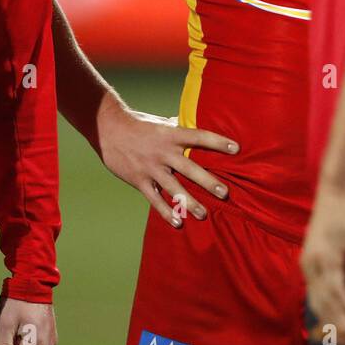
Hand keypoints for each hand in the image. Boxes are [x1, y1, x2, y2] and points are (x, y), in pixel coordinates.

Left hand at [0, 296, 56, 344]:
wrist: (33, 283)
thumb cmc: (17, 303)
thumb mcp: (6, 326)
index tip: (10, 331)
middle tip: (15, 327)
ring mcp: (52, 341)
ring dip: (21, 342)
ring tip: (21, 323)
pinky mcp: (52, 335)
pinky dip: (29, 337)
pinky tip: (27, 322)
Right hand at [96, 101, 235, 224]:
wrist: (107, 128)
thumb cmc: (137, 123)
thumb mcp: (160, 121)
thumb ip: (178, 128)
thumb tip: (194, 125)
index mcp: (171, 134)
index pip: (199, 136)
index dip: (218, 142)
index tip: (236, 149)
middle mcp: (164, 152)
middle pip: (190, 168)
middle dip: (208, 181)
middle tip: (225, 193)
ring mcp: (151, 168)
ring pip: (174, 188)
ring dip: (190, 203)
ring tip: (204, 214)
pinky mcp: (139, 180)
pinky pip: (155, 199)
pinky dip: (166, 212)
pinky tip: (178, 223)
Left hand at [300, 181, 344, 344]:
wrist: (341, 186)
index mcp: (313, 267)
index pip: (319, 303)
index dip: (331, 324)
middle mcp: (309, 266)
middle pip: (321, 306)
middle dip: (337, 330)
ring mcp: (316, 259)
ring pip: (327, 299)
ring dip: (341, 322)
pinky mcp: (328, 251)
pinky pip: (335, 281)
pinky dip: (343, 299)